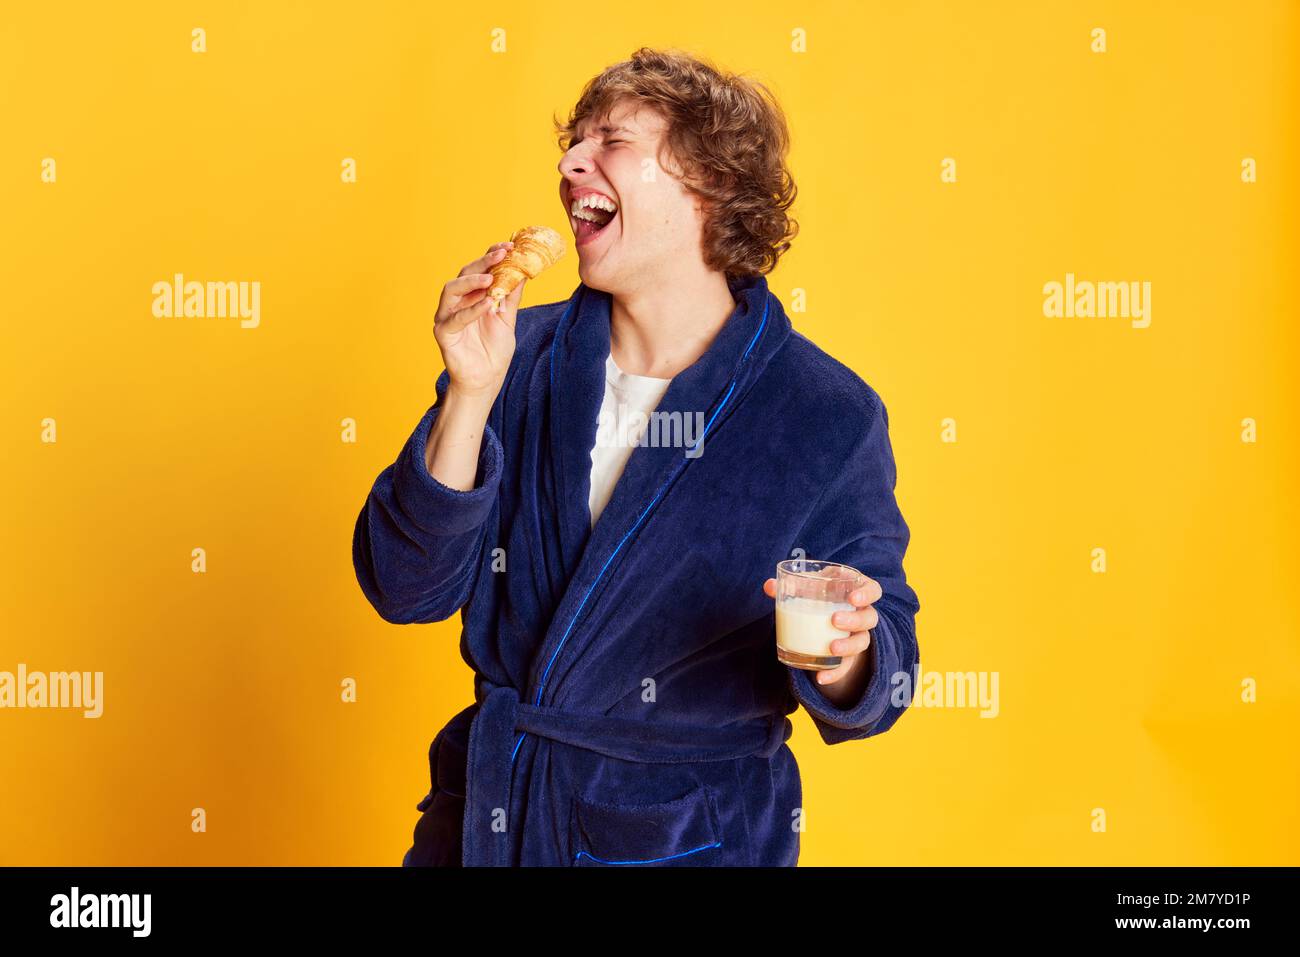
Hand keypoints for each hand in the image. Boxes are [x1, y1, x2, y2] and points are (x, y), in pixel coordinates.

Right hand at [433, 241, 527, 400]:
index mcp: (471, 295)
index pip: (479, 269)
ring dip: (472, 281)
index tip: (510, 246)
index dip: (491, 255)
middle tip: (502, 253)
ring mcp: (447, 316)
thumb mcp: (507, 319)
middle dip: (484, 261)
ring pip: (452, 289)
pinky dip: (471, 309)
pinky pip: (455, 317)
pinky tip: (487, 303)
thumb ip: (511, 296)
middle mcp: (456, 302)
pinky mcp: (443, 332)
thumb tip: (523, 271)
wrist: (486, 379)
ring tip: (491, 278)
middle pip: (465, 273)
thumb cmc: (494, 350)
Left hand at [763, 575, 883, 702]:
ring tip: (832, 648)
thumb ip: (789, 587)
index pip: (872, 590)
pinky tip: (821, 678)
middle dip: (854, 619)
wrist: (824, 617)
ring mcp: (857, 635)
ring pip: (862, 641)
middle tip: (835, 620)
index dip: (866, 593)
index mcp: (855, 592)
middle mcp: (861, 613)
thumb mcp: (807, 589)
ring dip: (848, 646)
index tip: (852, 598)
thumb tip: (768, 586)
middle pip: (869, 617)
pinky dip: (835, 673)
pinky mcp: (849, 655)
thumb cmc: (818, 595)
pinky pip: (846, 666)